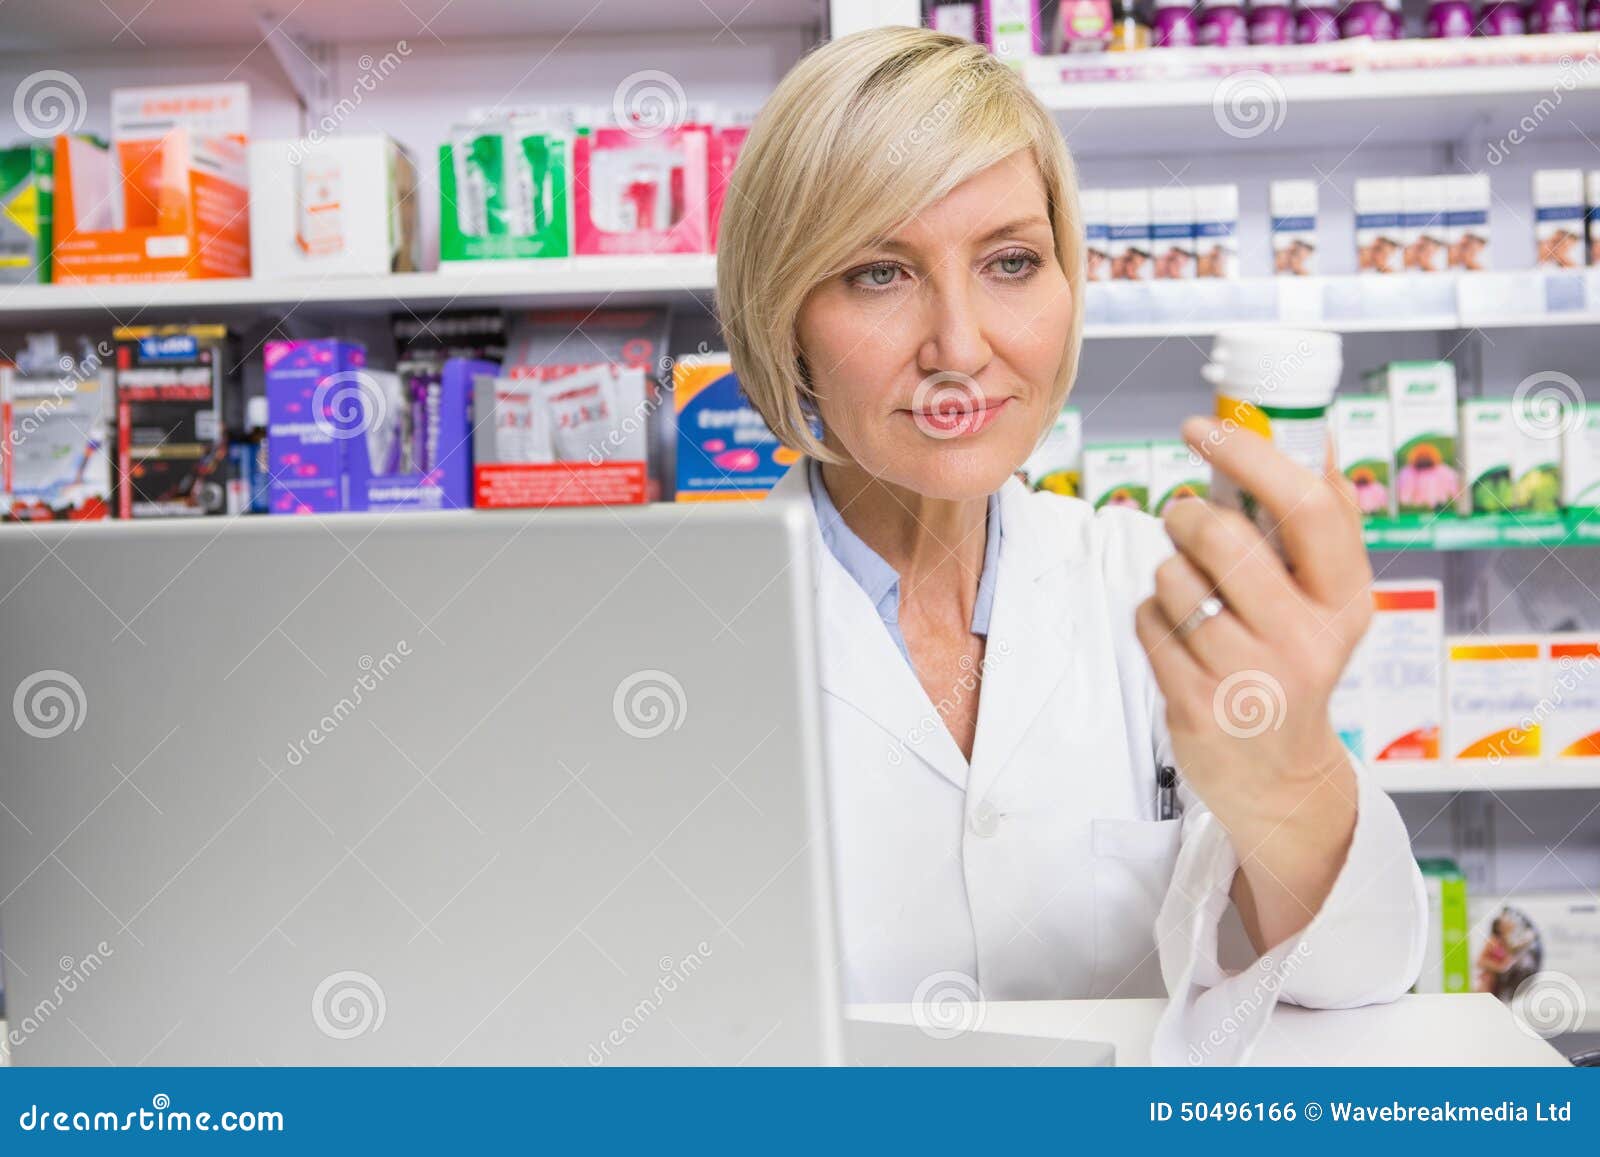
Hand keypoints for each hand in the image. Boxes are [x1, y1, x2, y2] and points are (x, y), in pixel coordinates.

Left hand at [1133, 415, 1371, 833]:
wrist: (1278, 774)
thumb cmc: (1295, 662)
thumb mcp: (1329, 599)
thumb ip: (1323, 520)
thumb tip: (1313, 433)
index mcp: (1347, 600)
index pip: (1307, 506)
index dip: (1249, 454)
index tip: (1204, 428)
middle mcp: (1306, 639)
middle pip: (1223, 537)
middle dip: (1188, 515)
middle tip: (1186, 519)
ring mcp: (1250, 677)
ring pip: (1174, 579)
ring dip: (1169, 574)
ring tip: (1194, 597)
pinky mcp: (1197, 705)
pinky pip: (1148, 622)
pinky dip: (1151, 617)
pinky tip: (1180, 638)